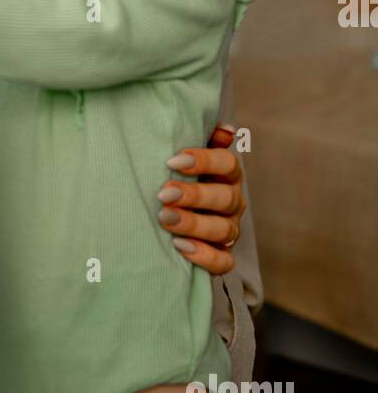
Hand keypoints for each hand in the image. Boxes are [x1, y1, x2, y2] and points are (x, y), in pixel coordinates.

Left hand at [156, 125, 245, 275]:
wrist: (160, 220)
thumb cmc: (171, 179)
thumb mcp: (180, 158)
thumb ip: (197, 137)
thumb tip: (226, 130)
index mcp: (226, 175)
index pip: (226, 164)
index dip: (203, 161)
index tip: (172, 161)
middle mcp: (232, 202)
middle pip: (225, 197)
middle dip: (194, 195)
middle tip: (163, 193)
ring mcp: (228, 230)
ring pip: (223, 229)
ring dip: (194, 224)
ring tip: (165, 218)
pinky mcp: (222, 256)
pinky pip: (224, 261)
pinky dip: (205, 256)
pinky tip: (180, 247)